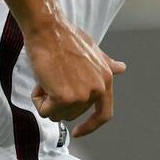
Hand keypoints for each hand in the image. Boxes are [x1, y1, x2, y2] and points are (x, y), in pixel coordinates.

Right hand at [25, 18, 125, 138]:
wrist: (48, 28)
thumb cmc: (65, 36)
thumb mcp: (92, 50)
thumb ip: (106, 64)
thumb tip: (121, 68)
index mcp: (106, 80)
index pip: (104, 114)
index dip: (91, 126)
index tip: (78, 132)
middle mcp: (98, 89)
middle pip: (71, 115)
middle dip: (56, 102)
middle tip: (50, 80)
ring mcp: (82, 95)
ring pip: (57, 115)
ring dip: (46, 100)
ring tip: (46, 76)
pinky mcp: (64, 98)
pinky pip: (45, 112)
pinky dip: (37, 100)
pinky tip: (39, 81)